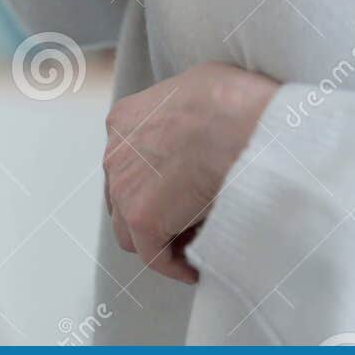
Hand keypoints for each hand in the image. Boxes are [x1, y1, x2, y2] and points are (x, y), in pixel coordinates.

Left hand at [102, 63, 279, 283]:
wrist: (240, 122)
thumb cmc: (234, 100)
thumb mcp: (200, 85)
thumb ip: (186, 110)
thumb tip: (205, 127)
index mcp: (124, 120)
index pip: (130, 160)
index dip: (155, 180)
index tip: (180, 192)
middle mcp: (114, 153)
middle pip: (125, 194)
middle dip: (154, 209)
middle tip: (189, 221)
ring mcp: (123, 187)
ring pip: (130, 228)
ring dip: (160, 238)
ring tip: (193, 245)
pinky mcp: (142, 218)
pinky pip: (153, 254)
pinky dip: (173, 265)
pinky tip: (196, 269)